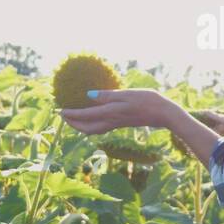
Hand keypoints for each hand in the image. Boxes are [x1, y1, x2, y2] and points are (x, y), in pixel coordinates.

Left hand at [59, 89, 180, 134]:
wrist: (164, 114)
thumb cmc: (147, 101)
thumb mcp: (127, 94)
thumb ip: (108, 95)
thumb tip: (89, 95)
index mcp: (111, 113)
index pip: (86, 116)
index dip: (71, 115)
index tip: (60, 111)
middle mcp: (112, 121)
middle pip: (87, 128)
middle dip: (73, 124)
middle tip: (63, 116)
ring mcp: (117, 124)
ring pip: (94, 129)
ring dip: (81, 126)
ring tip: (74, 118)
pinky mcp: (122, 123)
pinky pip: (101, 127)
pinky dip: (92, 124)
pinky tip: (93, 117)